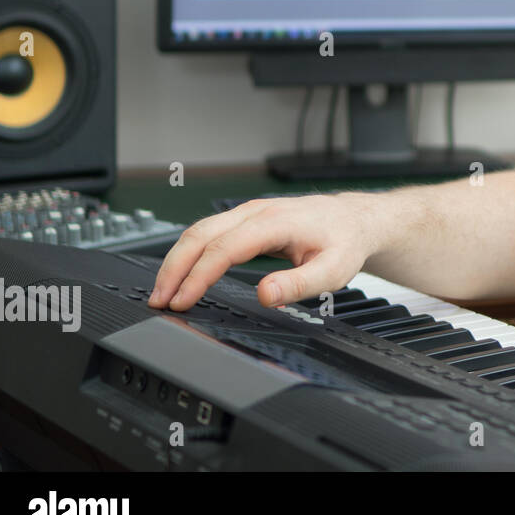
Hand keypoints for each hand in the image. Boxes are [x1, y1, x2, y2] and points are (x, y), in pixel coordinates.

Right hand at [148, 192, 387, 311]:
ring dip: (176, 260)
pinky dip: (189, 252)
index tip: (182, 302)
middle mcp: (257, 211)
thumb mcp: (334, 270)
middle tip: (158, 300)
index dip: (198, 277)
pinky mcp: (247, 218)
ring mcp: (250, 212)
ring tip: (162, 292)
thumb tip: (265, 295)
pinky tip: (182, 273)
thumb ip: (300, 283)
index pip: (224, 249)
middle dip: (174, 268)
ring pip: (200, 231)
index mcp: (276, 222)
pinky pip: (209, 232)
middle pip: (201, 235)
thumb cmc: (345, 242)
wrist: (355, 220)